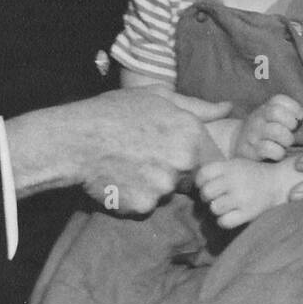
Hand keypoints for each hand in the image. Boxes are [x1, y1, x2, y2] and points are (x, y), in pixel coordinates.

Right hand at [5, 86, 230, 214]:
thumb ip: (197, 106)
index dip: (196, 158)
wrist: (75, 140)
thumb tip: (227, 108)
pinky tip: (121, 179)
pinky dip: (137, 196)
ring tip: (130, 165)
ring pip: (169, 192)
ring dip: (155, 185)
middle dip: (175, 171)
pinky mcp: (144, 206)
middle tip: (146, 157)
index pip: (213, 159)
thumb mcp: (157, 97)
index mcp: (191, 133)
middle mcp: (183, 162)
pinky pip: (148, 205)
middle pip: (191, 177)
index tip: (174, 153)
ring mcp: (164, 187)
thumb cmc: (115, 111)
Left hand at [197, 156, 302, 228]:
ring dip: (216, 209)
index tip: (205, 185)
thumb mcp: (235, 165)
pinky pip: (224, 221)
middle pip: (206, 192)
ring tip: (224, 206)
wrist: (277, 183)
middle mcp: (235, 180)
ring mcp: (242, 197)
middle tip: (214, 197)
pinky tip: (230, 215)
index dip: (200, 182)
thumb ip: (216, 171)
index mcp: (230, 166)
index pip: (203, 173)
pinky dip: (224, 220)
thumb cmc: (251, 175)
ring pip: (214, 208)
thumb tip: (190, 184)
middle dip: (207, 197)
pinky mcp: (248, 212)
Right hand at [233, 93, 302, 160]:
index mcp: (265, 108)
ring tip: (285, 144)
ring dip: (287, 139)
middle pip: (275, 112)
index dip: (294, 108)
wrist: (237, 143)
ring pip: (275, 131)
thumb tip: (301, 114)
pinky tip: (277, 153)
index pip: (279, 100)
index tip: (297, 118)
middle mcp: (257, 119)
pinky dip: (278, 153)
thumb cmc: (266, 131)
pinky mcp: (251, 151)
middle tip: (291, 131)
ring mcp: (253, 134)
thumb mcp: (275, 118)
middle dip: (290, 122)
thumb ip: (291, 115)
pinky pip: (268, 149)